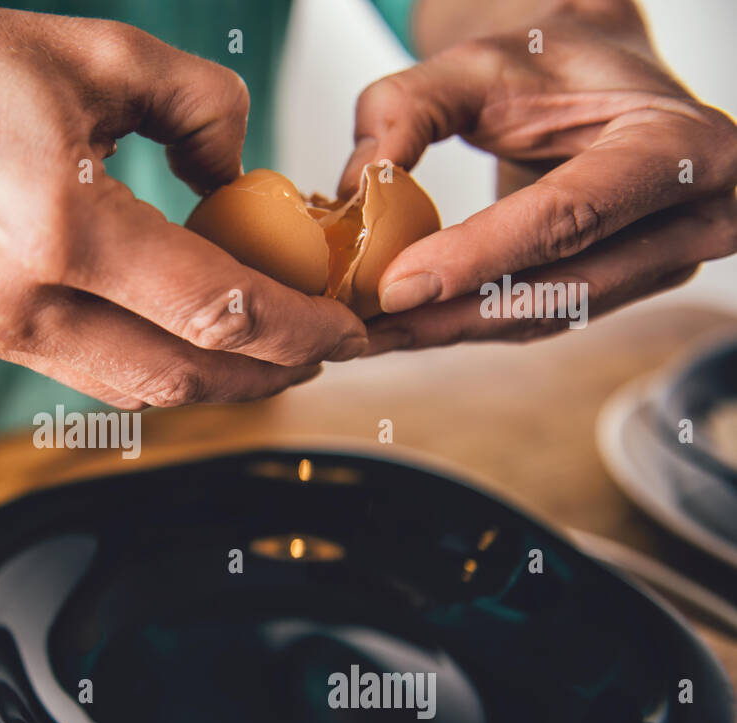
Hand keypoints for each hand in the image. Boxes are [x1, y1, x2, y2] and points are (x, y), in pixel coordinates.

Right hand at [0, 0, 365, 407]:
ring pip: (135, 390)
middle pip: (180, 376)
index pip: (213, 305)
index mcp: (57, 226)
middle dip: (265, 373)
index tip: (342, 325)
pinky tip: (185, 337)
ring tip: (264, 352)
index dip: (294, 325)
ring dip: (211, 381)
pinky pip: (91, 372)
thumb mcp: (100, 54)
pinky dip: (153, 365)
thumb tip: (242, 174)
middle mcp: (20, 300)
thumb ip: (202, 110)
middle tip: (318, 350)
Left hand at [335, 3, 736, 352]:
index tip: (395, 287)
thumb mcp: (477, 62)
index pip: (569, 216)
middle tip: (364, 327)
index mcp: (677, 145)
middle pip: (558, 287)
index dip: (479, 258)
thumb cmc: (550, 66)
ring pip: (546, 315)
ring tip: (369, 334)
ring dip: (450, 330)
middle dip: (451, 314)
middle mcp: (693, 215)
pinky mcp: (629, 287)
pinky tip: (406, 327)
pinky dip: (467, 324)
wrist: (600, 80)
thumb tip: (357, 184)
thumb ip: (410, 107)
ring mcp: (668, 260)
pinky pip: (541, 317)